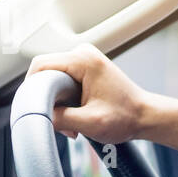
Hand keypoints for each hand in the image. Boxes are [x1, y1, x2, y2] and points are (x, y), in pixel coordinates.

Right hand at [25, 42, 152, 144]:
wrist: (145, 117)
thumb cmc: (125, 117)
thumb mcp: (90, 123)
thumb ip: (60, 118)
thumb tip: (38, 116)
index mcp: (83, 60)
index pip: (39, 66)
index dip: (32, 89)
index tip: (38, 111)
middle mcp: (82, 53)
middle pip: (45, 72)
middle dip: (47, 99)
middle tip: (63, 122)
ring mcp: (84, 59)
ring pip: (52, 79)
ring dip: (57, 102)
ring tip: (73, 122)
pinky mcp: (86, 69)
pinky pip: (62, 81)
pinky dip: (65, 100)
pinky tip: (77, 115)